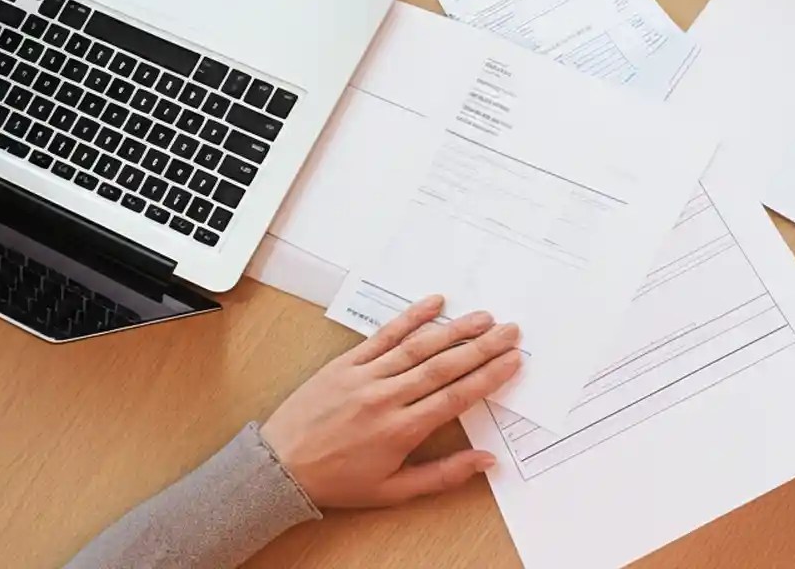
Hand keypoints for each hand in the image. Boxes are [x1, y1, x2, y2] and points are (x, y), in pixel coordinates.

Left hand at [261, 295, 521, 508]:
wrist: (281, 466)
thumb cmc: (337, 482)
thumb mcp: (393, 491)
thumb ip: (443, 475)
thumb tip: (486, 461)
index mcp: (401, 430)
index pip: (456, 397)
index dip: (488, 377)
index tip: (513, 361)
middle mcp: (387, 398)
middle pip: (444, 366)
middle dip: (482, 347)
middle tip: (510, 331)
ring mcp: (365, 376)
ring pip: (419, 347)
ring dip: (454, 330)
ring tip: (483, 317)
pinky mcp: (346, 363)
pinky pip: (383, 336)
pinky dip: (410, 318)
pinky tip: (433, 304)